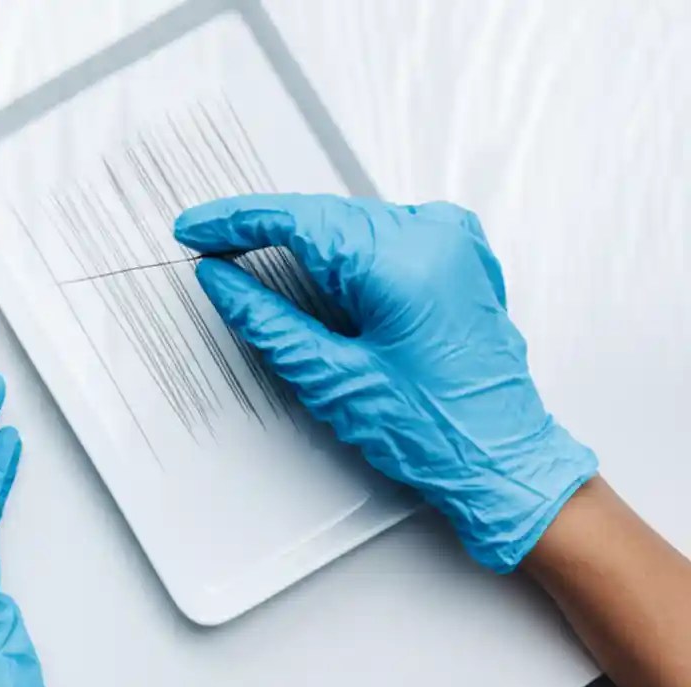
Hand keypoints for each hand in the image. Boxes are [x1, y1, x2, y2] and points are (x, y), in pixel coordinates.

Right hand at [174, 194, 597, 571]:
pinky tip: (318, 271)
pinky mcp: (459, 257)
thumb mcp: (330, 378)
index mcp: (400, 262)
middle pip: (323, 215)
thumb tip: (221, 279)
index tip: (195, 229)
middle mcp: (432, 238)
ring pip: (351, 222)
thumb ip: (266, 319)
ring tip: (253, 259)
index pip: (297, 218)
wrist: (501, 460)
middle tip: (212, 248)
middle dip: (264, 230)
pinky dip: (346, 248)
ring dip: (304, 241)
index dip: (236, 220)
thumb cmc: (432, 432)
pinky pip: (386, 233)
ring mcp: (452, 242)